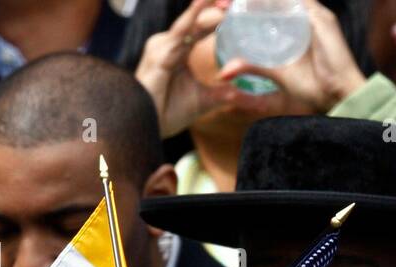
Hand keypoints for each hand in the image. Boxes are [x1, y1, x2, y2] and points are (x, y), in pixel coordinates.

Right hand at [134, 0, 235, 137]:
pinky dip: (193, 21)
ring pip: (188, 24)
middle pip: (194, 20)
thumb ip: (224, 94)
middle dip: (212, 6)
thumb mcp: (204, 100)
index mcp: (178, 50)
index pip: (200, 27)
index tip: (233, 5)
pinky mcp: (159, 56)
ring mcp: (161, 47)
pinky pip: (179, 35)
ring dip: (205, 11)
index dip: (216, 16)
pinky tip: (203, 9)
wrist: (147, 126)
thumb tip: (248, 95)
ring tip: (224, 3)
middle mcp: (168, 44)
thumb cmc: (169, 112)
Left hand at [216, 0, 365, 114]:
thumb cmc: (314, 88)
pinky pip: (294, 1)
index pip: (269, 5)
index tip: (221, 8)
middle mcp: (307, 14)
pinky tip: (255, 3)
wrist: (339, 97)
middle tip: (220, 3)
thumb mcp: (277, 73)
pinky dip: (273, 1)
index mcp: (298, 24)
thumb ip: (253, 66)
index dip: (247, 4)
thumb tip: (223, 71)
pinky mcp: (320, 18)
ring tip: (229, 1)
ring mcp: (315, 13)